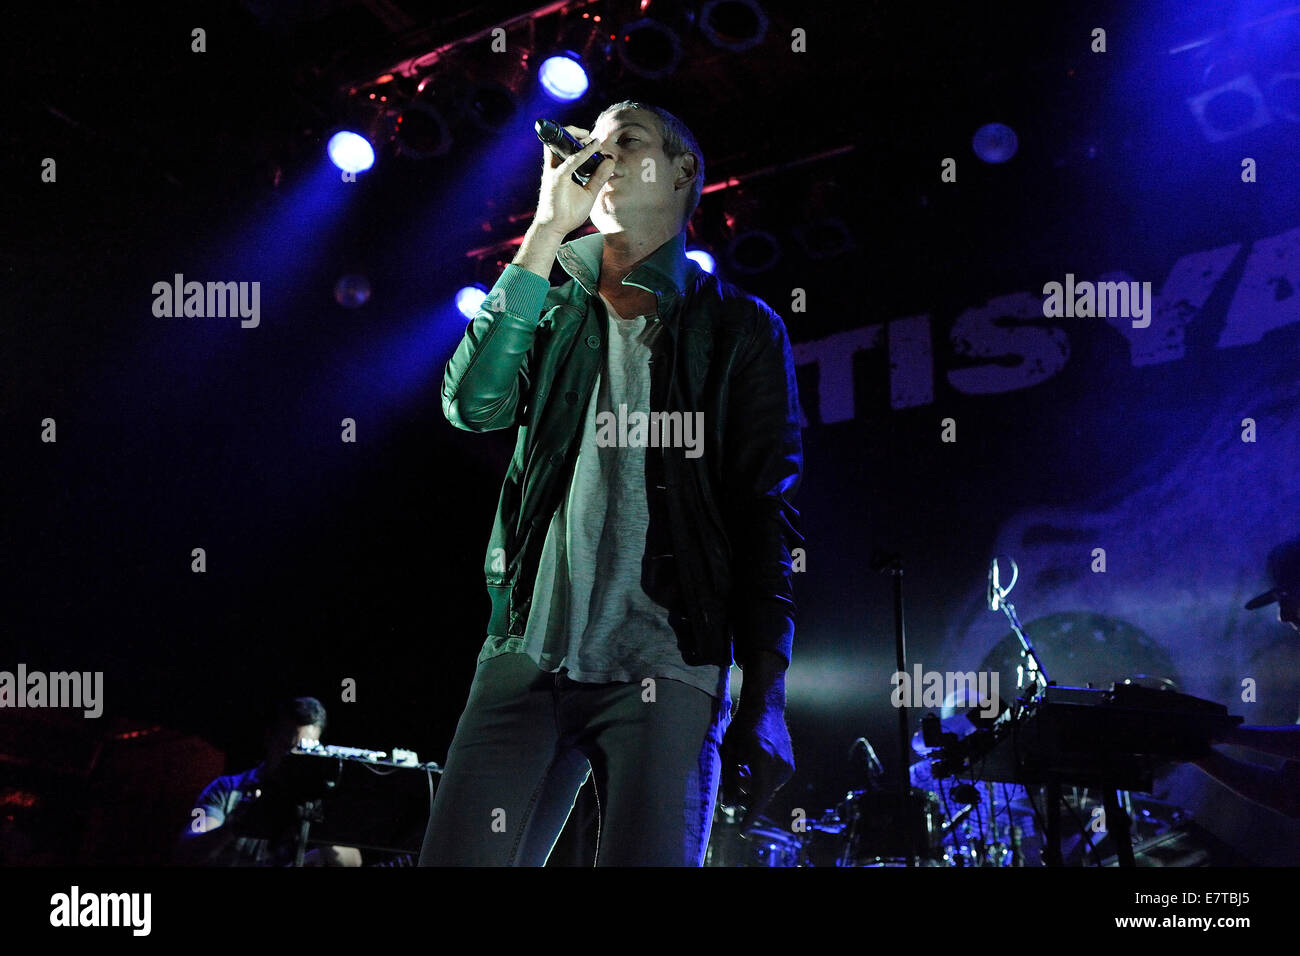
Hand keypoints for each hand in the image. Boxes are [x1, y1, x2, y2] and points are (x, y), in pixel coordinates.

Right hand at [531, 125, 613, 236]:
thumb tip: (610, 161)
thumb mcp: (589, 193)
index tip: (597, 144)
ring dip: (576, 134)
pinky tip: (595, 146)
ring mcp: (554, 170)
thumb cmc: (568, 213)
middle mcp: (555, 166)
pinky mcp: (557, 177)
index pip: (567, 147)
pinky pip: (572, 160)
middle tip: (594, 140)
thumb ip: (598, 177)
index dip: (582, 141)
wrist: (554, 228)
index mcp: (561, 169)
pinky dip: (584, 152)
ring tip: (592, 139)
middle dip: (577, 133)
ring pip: (561, 141)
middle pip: (561, 138)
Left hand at [719, 702, 794, 834]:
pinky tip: (753, 764)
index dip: (750, 816)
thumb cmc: (742, 726)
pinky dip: (761, 780)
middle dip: (745, 796)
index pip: (758, 797)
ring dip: (753, 786)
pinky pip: (773, 781)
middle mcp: (779, 765)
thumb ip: (729, 780)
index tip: (743, 830)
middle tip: (732, 785)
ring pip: (767, 789)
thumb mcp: (729, 752)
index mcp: (762, 760)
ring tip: (742, 768)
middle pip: (761, 795)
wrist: (765, 707)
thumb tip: (728, 805)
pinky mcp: (790, 765)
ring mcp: (788, 766)